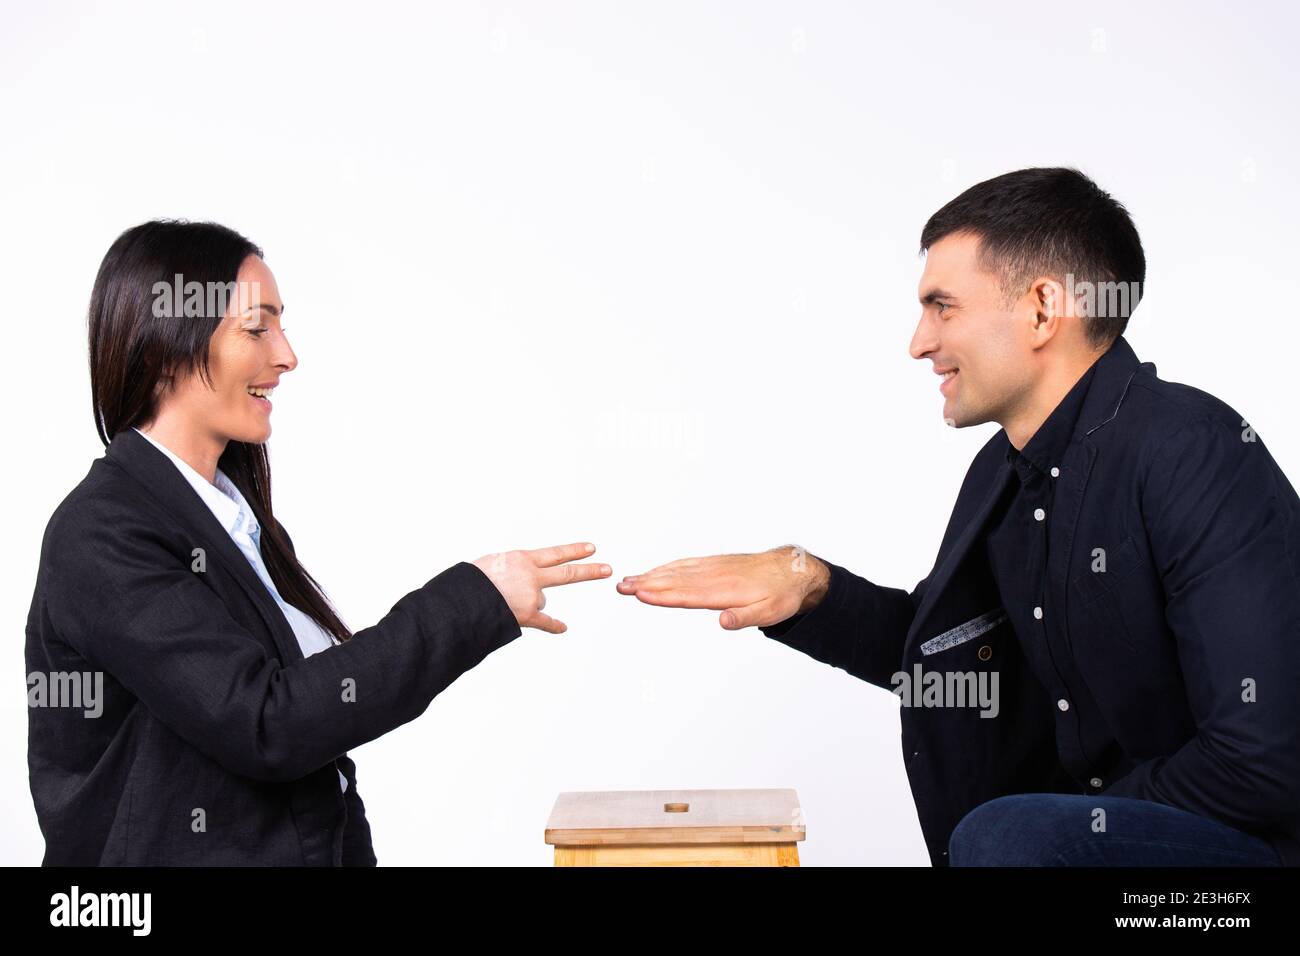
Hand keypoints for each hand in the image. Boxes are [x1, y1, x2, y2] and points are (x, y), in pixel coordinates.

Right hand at [473, 542, 611, 633]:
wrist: (462, 601)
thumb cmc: (472, 580)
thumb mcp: (492, 562)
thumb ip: (511, 567)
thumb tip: (518, 573)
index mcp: (522, 559)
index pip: (555, 553)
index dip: (574, 550)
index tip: (591, 548)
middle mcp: (532, 576)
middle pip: (568, 573)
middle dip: (590, 571)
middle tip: (607, 569)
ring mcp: (531, 596)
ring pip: (540, 600)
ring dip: (527, 602)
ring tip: (505, 600)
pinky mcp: (527, 615)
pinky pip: (545, 622)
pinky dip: (554, 626)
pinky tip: (563, 628)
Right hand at [615, 545, 829, 629]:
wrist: (792, 570)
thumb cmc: (781, 594)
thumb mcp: (770, 613)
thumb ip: (744, 618)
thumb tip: (723, 622)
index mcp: (725, 591)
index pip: (688, 595)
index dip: (663, 596)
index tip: (641, 594)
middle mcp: (715, 576)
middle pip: (675, 582)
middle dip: (646, 584)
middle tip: (620, 587)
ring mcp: (713, 568)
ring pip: (677, 571)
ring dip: (651, 575)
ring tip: (628, 580)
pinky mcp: (715, 564)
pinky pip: (686, 564)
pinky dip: (667, 567)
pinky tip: (655, 571)